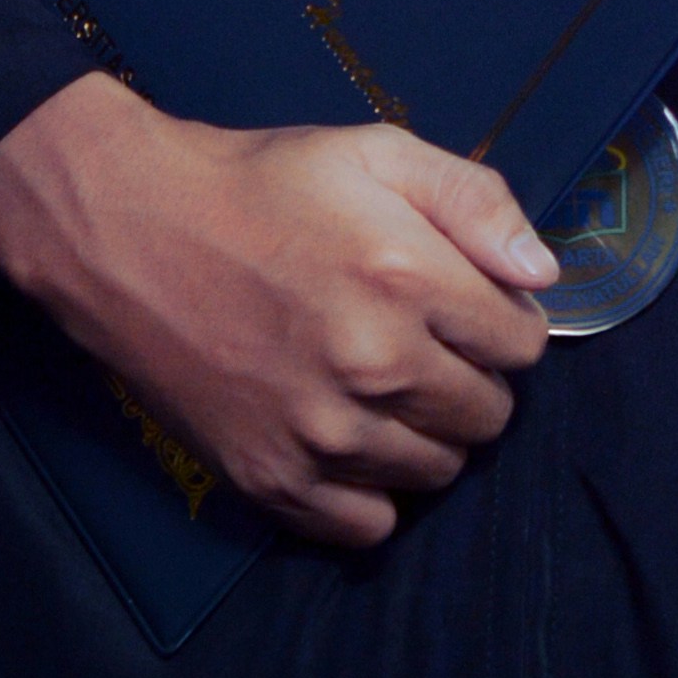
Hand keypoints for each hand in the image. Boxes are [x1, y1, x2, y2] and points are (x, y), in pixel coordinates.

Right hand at [0, 73, 556, 547]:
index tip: (466, 304)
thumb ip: (473, 200)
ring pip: (438, 472)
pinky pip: (370, 527)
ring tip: (384, 385)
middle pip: (489, 416)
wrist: (133, 232)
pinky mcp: (272, 482)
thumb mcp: (373, 150)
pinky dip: (374, 491)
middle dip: (472, 377)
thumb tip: (544, 275)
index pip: (522, 344)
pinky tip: (350, 437)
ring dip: (428, 432)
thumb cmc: (263, 182)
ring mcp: (321, 435)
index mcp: (405, 275)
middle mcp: (373, 366)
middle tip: (423, 341)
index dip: (503, 320)